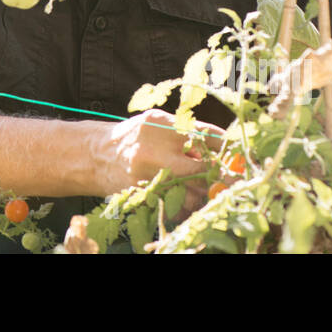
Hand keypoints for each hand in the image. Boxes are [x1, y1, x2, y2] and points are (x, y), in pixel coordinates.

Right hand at [87, 109, 224, 207]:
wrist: (95, 155)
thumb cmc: (133, 136)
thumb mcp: (158, 124)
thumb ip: (186, 133)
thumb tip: (222, 149)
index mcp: (162, 125)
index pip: (206, 136)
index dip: (227, 147)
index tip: (236, 154)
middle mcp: (156, 149)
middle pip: (204, 168)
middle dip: (222, 176)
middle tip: (235, 180)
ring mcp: (149, 175)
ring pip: (193, 192)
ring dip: (204, 193)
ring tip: (208, 189)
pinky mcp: (144, 195)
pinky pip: (176, 207)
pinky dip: (187, 206)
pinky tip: (188, 199)